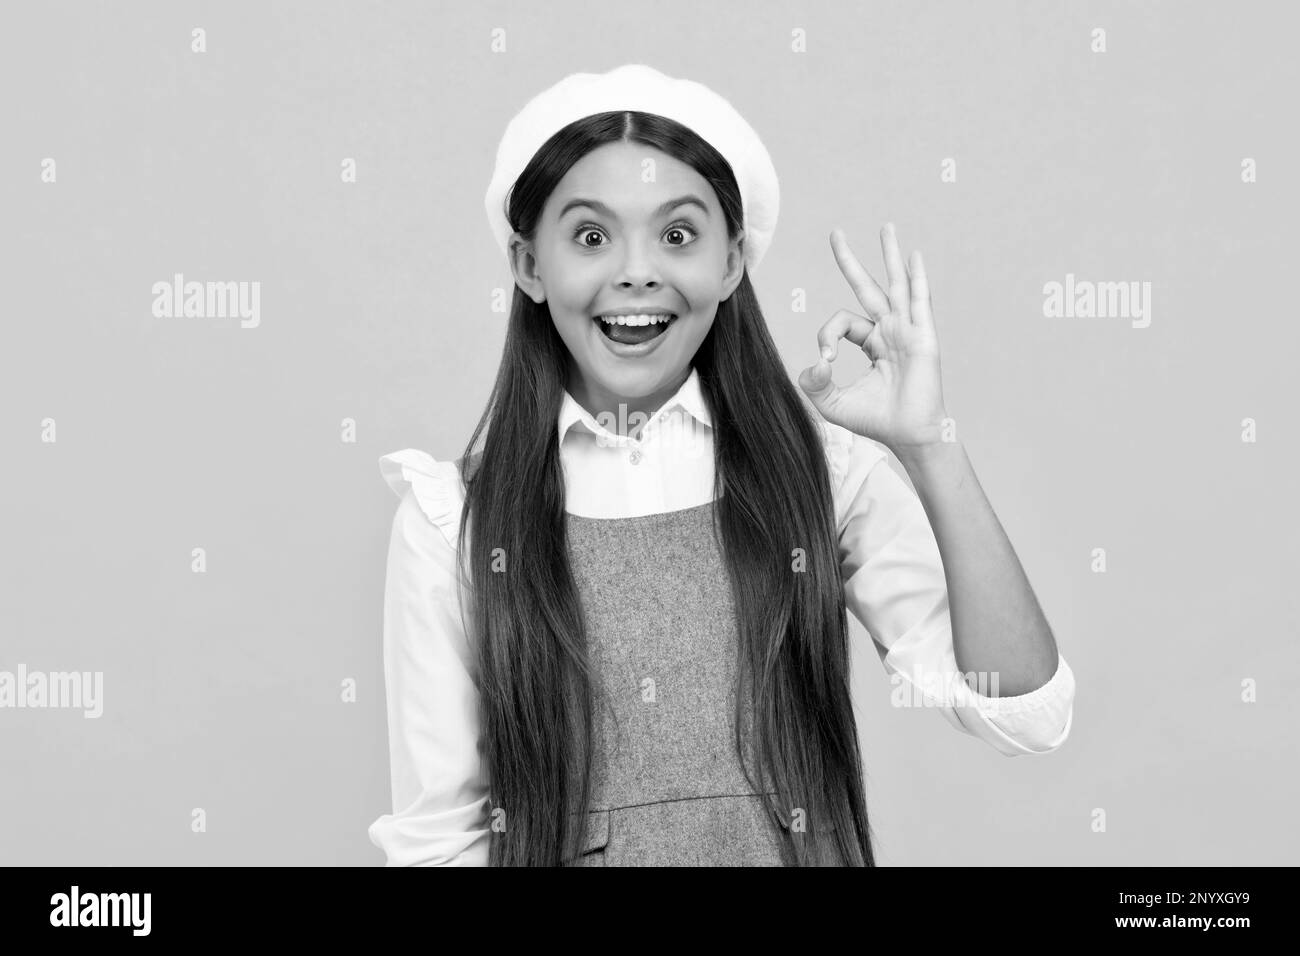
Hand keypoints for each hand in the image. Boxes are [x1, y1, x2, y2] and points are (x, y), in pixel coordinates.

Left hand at [797, 223, 948, 451]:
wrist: (907, 435)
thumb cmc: (876, 421)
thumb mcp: (832, 402)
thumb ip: (814, 383)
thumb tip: (812, 363)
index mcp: (871, 343)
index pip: (841, 323)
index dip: (826, 335)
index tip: (825, 361)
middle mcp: (889, 331)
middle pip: (867, 287)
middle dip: (850, 261)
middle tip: (835, 233)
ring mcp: (907, 331)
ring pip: (896, 285)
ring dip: (889, 255)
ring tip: (886, 227)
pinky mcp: (922, 337)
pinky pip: (919, 301)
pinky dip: (917, 277)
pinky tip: (913, 256)